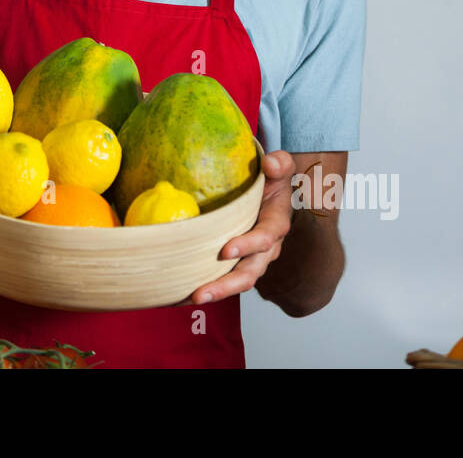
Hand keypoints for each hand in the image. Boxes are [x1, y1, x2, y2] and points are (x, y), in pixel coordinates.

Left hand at [185, 150, 294, 304]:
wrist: (272, 196)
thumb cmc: (273, 181)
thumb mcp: (280, 169)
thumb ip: (280, 164)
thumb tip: (271, 163)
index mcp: (276, 225)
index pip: (265, 238)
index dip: (248, 246)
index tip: (226, 250)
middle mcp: (266, 249)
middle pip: (249, 273)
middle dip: (226, 285)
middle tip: (201, 294)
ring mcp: (251, 259)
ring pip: (237, 282)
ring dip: (215, 293)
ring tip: (191, 299)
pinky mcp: (237, 263)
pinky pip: (223, 278)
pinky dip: (207, 287)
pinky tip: (181, 295)